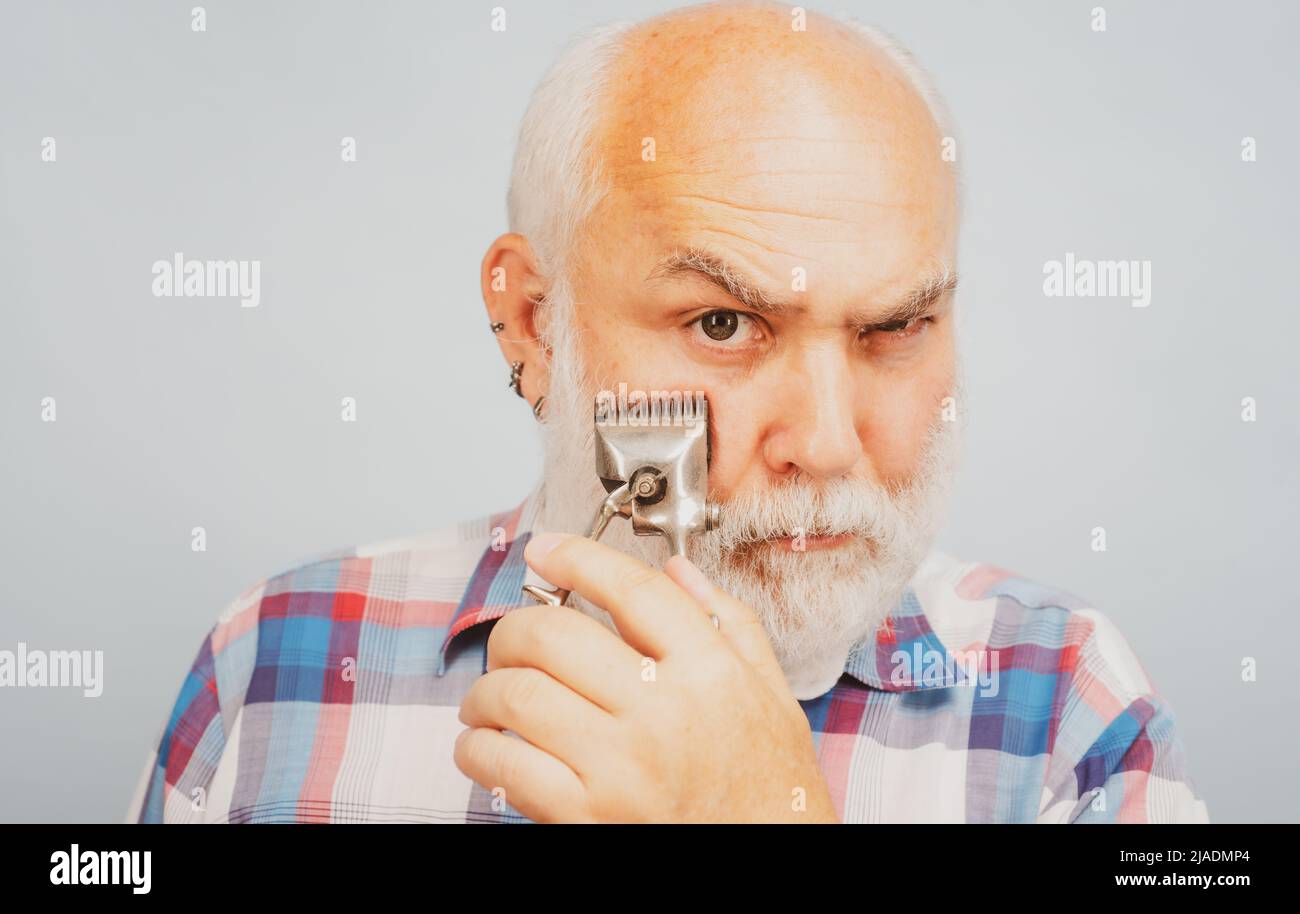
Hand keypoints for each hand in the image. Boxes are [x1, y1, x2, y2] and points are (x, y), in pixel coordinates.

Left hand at [453, 531, 838, 822]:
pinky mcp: (587, 816)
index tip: (547, 549)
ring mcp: (621, 766)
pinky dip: (478, 750)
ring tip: (489, 698)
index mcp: (710, 672)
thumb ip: (731, 623)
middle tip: (510, 641)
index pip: (631, 590)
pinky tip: (486, 747)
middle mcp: (662, 712)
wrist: (775, 863)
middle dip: (514, 629)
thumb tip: (677, 571)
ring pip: (518, 695)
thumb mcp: (773, 695)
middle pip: (554, 635)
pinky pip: (506, 766)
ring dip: (486, 690)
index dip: (577, 556)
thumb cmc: (772, 790)